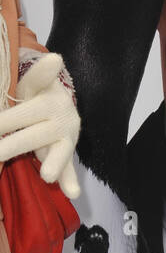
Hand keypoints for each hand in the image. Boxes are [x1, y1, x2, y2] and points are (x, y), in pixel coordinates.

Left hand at [0, 52, 80, 198]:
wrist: (56, 102)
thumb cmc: (35, 93)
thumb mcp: (32, 81)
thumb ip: (40, 74)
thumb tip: (54, 59)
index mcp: (47, 96)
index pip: (27, 106)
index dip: (11, 117)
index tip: (7, 118)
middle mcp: (60, 115)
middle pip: (36, 131)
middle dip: (15, 143)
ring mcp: (64, 135)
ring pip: (59, 150)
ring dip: (54, 163)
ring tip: (46, 176)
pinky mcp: (65, 151)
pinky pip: (68, 167)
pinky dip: (69, 180)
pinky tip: (71, 192)